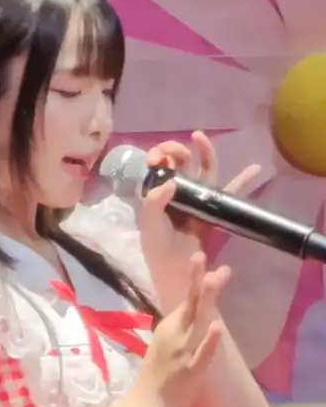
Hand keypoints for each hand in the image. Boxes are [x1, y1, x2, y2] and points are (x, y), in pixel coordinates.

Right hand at [136, 252, 228, 406]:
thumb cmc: (155, 377)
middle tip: (202, 255)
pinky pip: (203, 354)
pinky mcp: (192, 371)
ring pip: (198, 322)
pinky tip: (218, 326)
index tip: (200, 258)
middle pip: (190, 303)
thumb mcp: (162, 345)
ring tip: (215, 278)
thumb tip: (185, 313)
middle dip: (198, 279)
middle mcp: (175, 336)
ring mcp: (183, 352)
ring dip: (206, 300)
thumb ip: (175, 329)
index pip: (184, 300)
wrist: (147, 406)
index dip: (194, 279)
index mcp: (168, 329)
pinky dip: (209, 341)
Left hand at [137, 130, 259, 312]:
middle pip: (183, 162)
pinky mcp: (212, 210)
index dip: (161, 155)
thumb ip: (155, 201)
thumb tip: (172, 181)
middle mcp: (179, 191)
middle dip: (178, 150)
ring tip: (200, 136)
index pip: (162, 165)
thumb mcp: (150, 222)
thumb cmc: (157, 246)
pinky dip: (243, 180)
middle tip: (174, 151)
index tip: (158, 159)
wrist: (172, 269)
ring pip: (204, 170)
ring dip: (206, 152)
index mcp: (160, 191)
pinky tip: (255, 168)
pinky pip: (229, 193)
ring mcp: (197, 198)